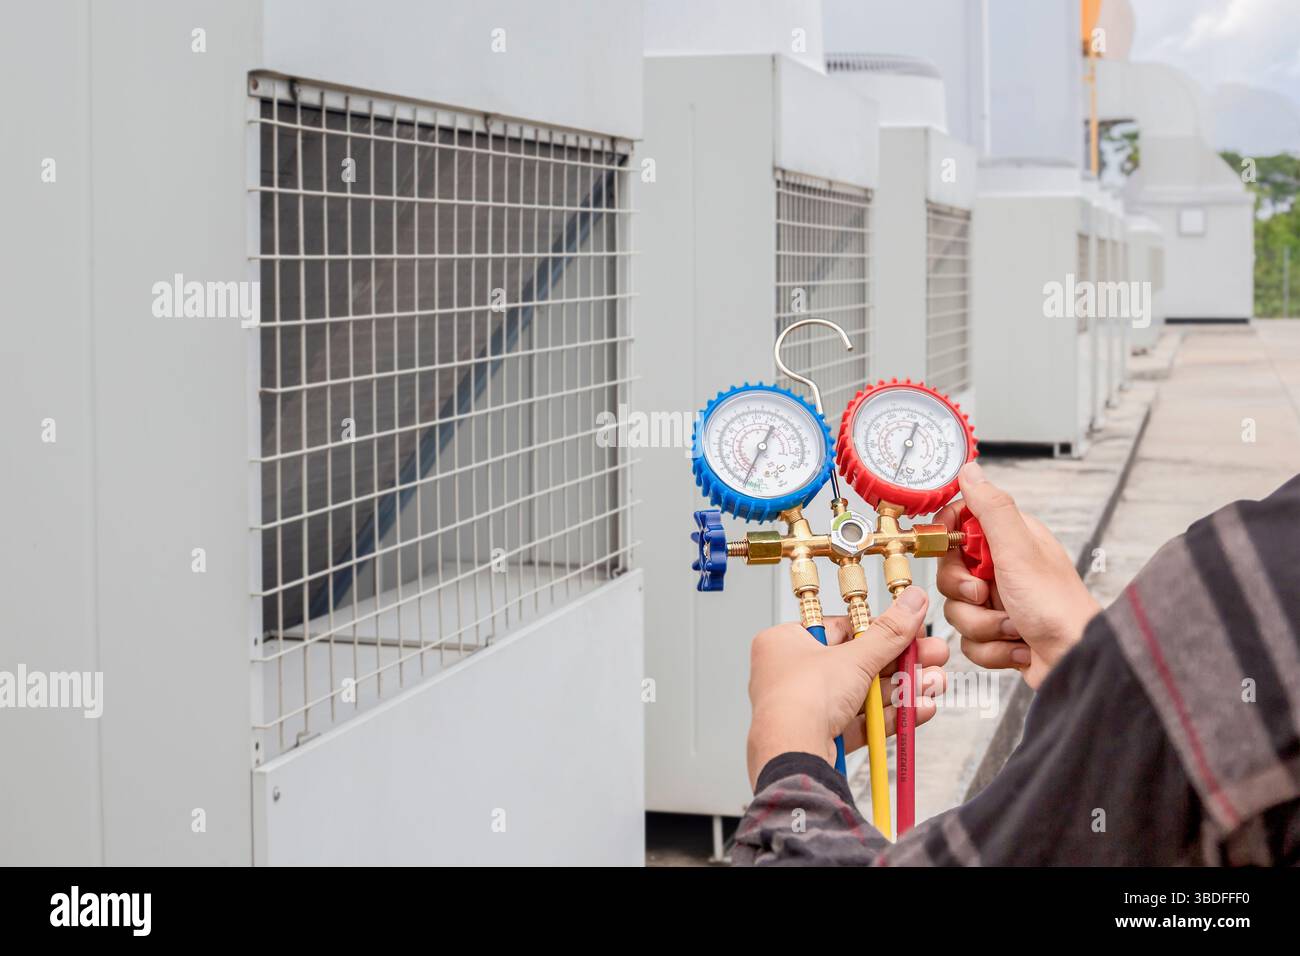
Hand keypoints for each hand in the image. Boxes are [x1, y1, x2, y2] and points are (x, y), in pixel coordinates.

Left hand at [746, 587, 948, 787]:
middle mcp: (792, 673)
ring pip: (863, 694)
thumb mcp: (854, 657)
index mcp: (786, 642)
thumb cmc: (801, 699)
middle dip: (901, 662)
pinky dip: (890, 715)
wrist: (791, 755)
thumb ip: (889, 632)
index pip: (842, 628)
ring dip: (902, 689)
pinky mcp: (821, 736)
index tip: (912, 629)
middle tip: (934, 657)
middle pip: (857, 663)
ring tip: (935, 683)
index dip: (881, 629)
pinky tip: (920, 708)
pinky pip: (860, 721)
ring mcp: (806, 707)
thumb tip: (912, 600)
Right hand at [936, 462, 1099, 688]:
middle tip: (986, 594)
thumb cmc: (1057, 607)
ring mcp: (999, 601)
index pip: (959, 524)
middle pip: (950, 572)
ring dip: (982, 625)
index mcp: (1010, 540)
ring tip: (1012, 627)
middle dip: (965, 593)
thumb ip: (991, 508)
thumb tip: (970, 471)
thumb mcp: (1018, 550)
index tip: (951, 550)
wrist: (1075, 661)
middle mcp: (1003, 568)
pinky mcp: (998, 632)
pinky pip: (968, 639)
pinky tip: (1016, 646)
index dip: (948, 539)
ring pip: (956, 609)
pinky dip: (990, 649)